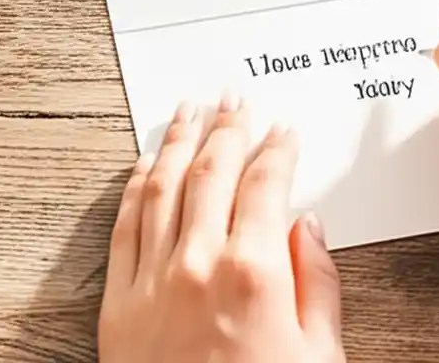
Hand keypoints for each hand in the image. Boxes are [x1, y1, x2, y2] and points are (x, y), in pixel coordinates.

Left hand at [98, 97, 344, 362]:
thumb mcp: (318, 356)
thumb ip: (318, 285)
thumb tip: (307, 230)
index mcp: (254, 273)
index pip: (266, 185)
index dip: (277, 149)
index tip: (283, 132)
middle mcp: (199, 264)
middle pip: (213, 172)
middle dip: (227, 128)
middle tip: (234, 101)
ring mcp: (153, 280)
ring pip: (164, 185)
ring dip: (179, 141)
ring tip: (190, 110)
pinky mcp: (120, 302)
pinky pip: (125, 224)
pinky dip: (136, 185)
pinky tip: (147, 162)